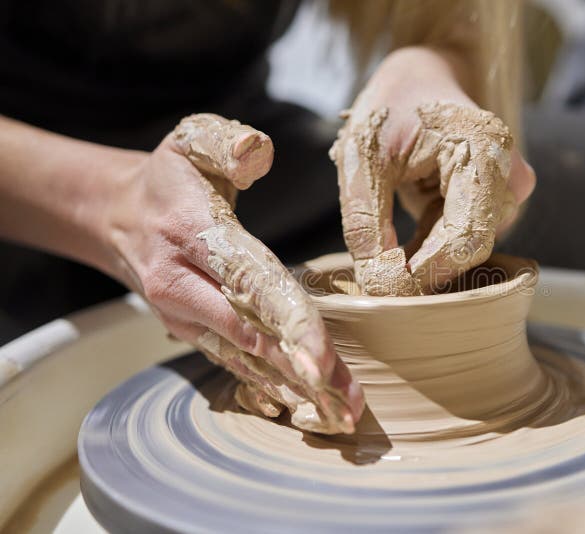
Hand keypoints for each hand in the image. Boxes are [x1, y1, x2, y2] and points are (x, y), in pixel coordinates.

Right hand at [103, 114, 363, 433]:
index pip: (247, 282)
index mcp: (191, 236)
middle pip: (252, 335)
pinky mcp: (193, 332)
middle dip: (303, 373)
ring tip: (340, 417)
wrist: (117, 217)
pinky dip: (270, 387)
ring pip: (246, 360)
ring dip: (294, 390)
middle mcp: (183, 287)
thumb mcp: (190, 139)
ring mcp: (185, 318)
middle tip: (348, 407)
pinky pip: (234, 364)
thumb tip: (258, 154)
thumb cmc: (168, 178)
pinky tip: (305, 408)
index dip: (287, 322)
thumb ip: (224, 141)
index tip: (320, 360)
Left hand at [329, 47, 535, 295]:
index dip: (426, 273)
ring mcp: (507, 190)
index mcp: (485, 151)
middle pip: (471, 249)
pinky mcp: (494, 202)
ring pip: (466, 250)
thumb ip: (366, 222)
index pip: (466, 239)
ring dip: (424, 258)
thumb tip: (380, 285)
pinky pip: (463, 242)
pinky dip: (430, 249)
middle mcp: (510, 175)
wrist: (418, 79)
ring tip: (385, 240)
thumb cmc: (390, 108)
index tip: (382, 284)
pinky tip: (402, 239)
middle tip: (377, 271)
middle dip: (424, 269)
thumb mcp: (362, 159)